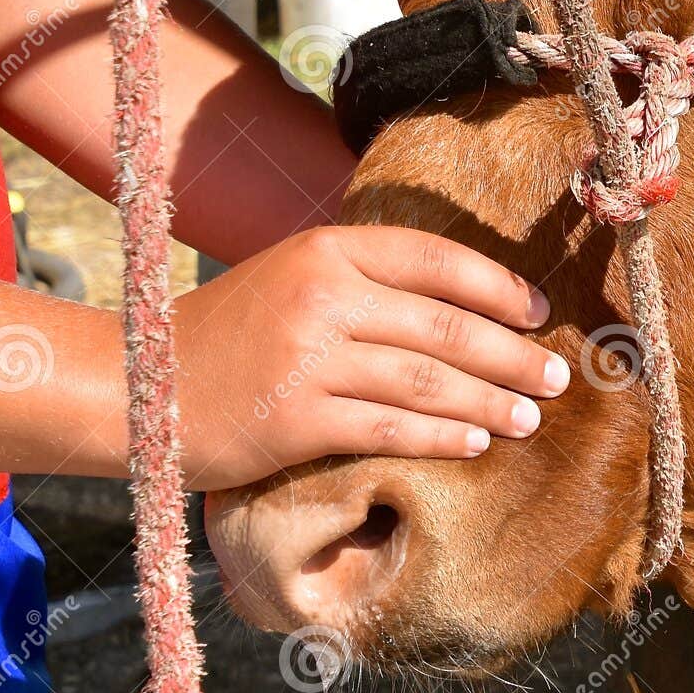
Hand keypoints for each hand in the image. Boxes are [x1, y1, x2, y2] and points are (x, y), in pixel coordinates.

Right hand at [173, 225, 567, 489]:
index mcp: (328, 249)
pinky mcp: (296, 418)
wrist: (135, 384)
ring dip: (492, 401)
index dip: (499, 289)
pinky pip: (392, 427)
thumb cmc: (228, 333)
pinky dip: (443, 435)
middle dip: (514, 355)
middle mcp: (324, 295)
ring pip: (429, 379)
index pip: (439, 260)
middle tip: (559, 378)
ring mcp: (309, 356)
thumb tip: (466, 306)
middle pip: (447, 325)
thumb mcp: (293, 278)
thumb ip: (366, 281)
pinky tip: (479, 442)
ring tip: (532, 417)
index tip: (538, 315)